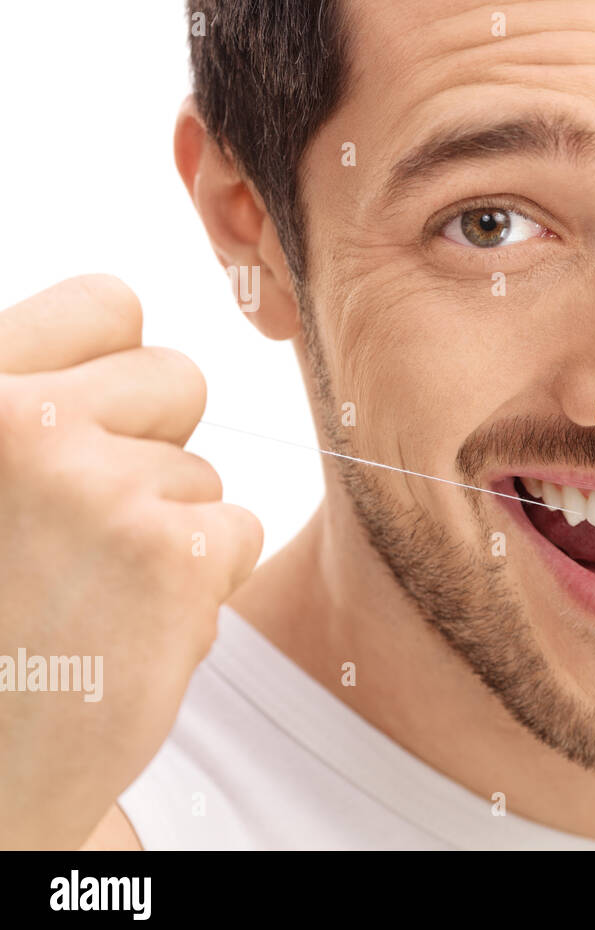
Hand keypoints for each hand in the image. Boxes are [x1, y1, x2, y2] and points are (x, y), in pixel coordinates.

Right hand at [0, 275, 261, 847]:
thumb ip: (32, 412)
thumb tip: (128, 350)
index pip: (109, 301)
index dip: (116, 367)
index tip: (90, 428)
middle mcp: (20, 420)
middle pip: (178, 379)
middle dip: (154, 447)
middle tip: (83, 532)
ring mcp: (98, 485)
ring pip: (204, 470)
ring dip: (167, 529)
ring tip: (84, 596)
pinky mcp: (171, 556)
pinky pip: (238, 530)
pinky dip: (200, 584)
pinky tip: (124, 628)